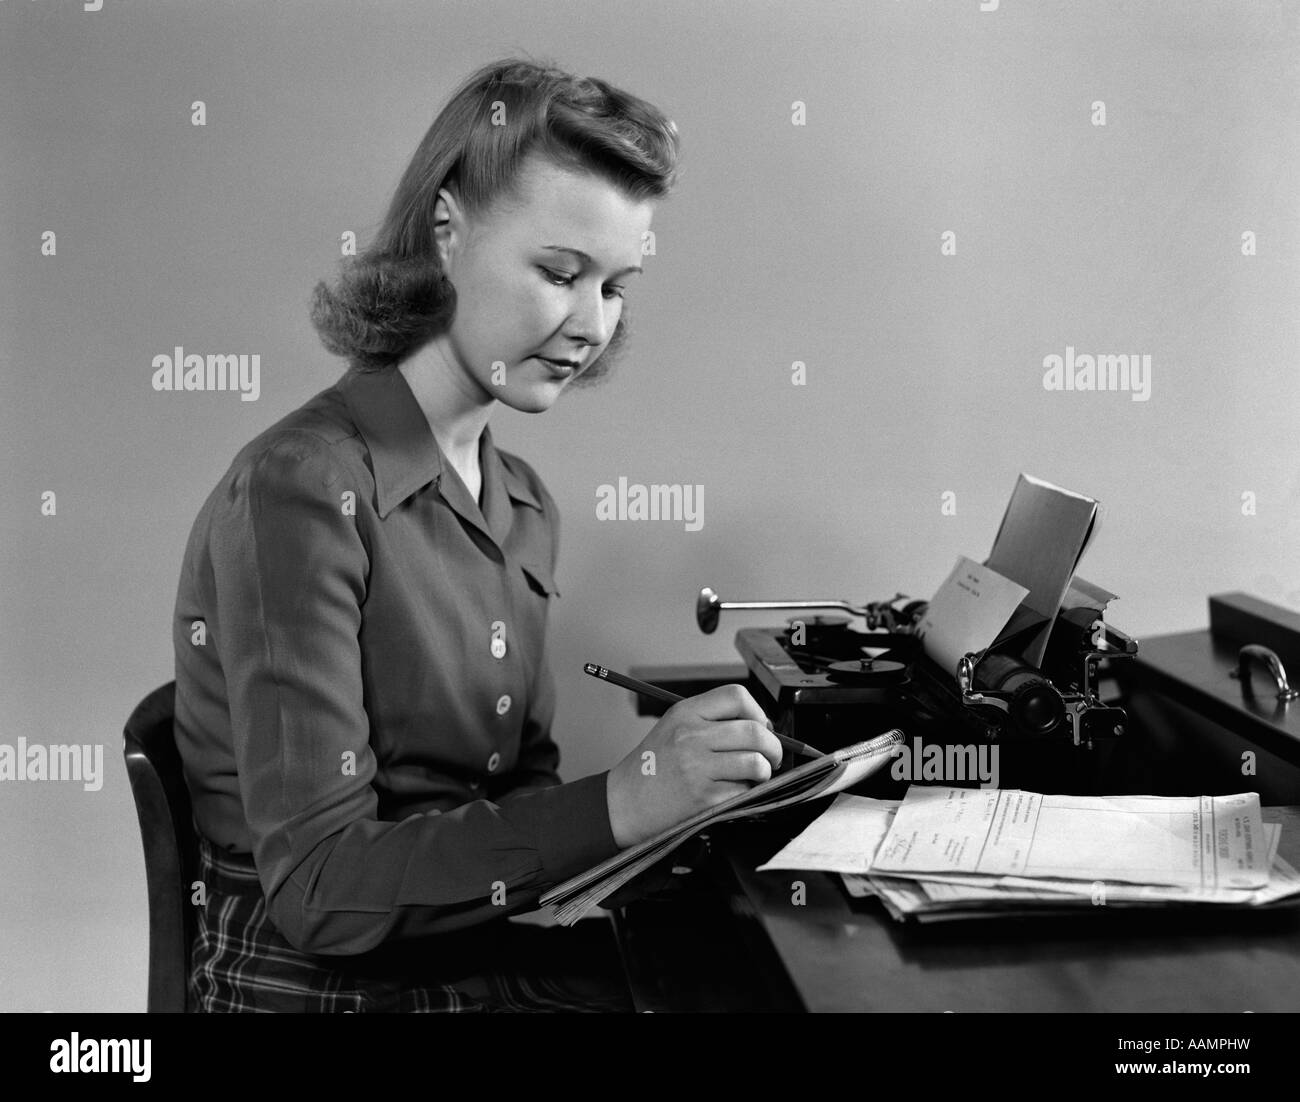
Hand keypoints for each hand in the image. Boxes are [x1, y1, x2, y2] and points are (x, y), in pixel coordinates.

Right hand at [605, 684, 782, 848]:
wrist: (623, 803)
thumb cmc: (653, 767)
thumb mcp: (673, 728)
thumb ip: (711, 721)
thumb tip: (762, 726)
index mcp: (684, 713)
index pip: (736, 696)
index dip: (758, 712)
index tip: (761, 727)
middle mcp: (690, 736)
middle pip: (755, 731)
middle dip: (774, 747)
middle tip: (772, 757)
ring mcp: (697, 768)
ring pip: (756, 762)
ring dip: (763, 772)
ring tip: (754, 776)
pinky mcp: (703, 798)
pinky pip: (744, 791)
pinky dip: (747, 793)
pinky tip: (732, 793)